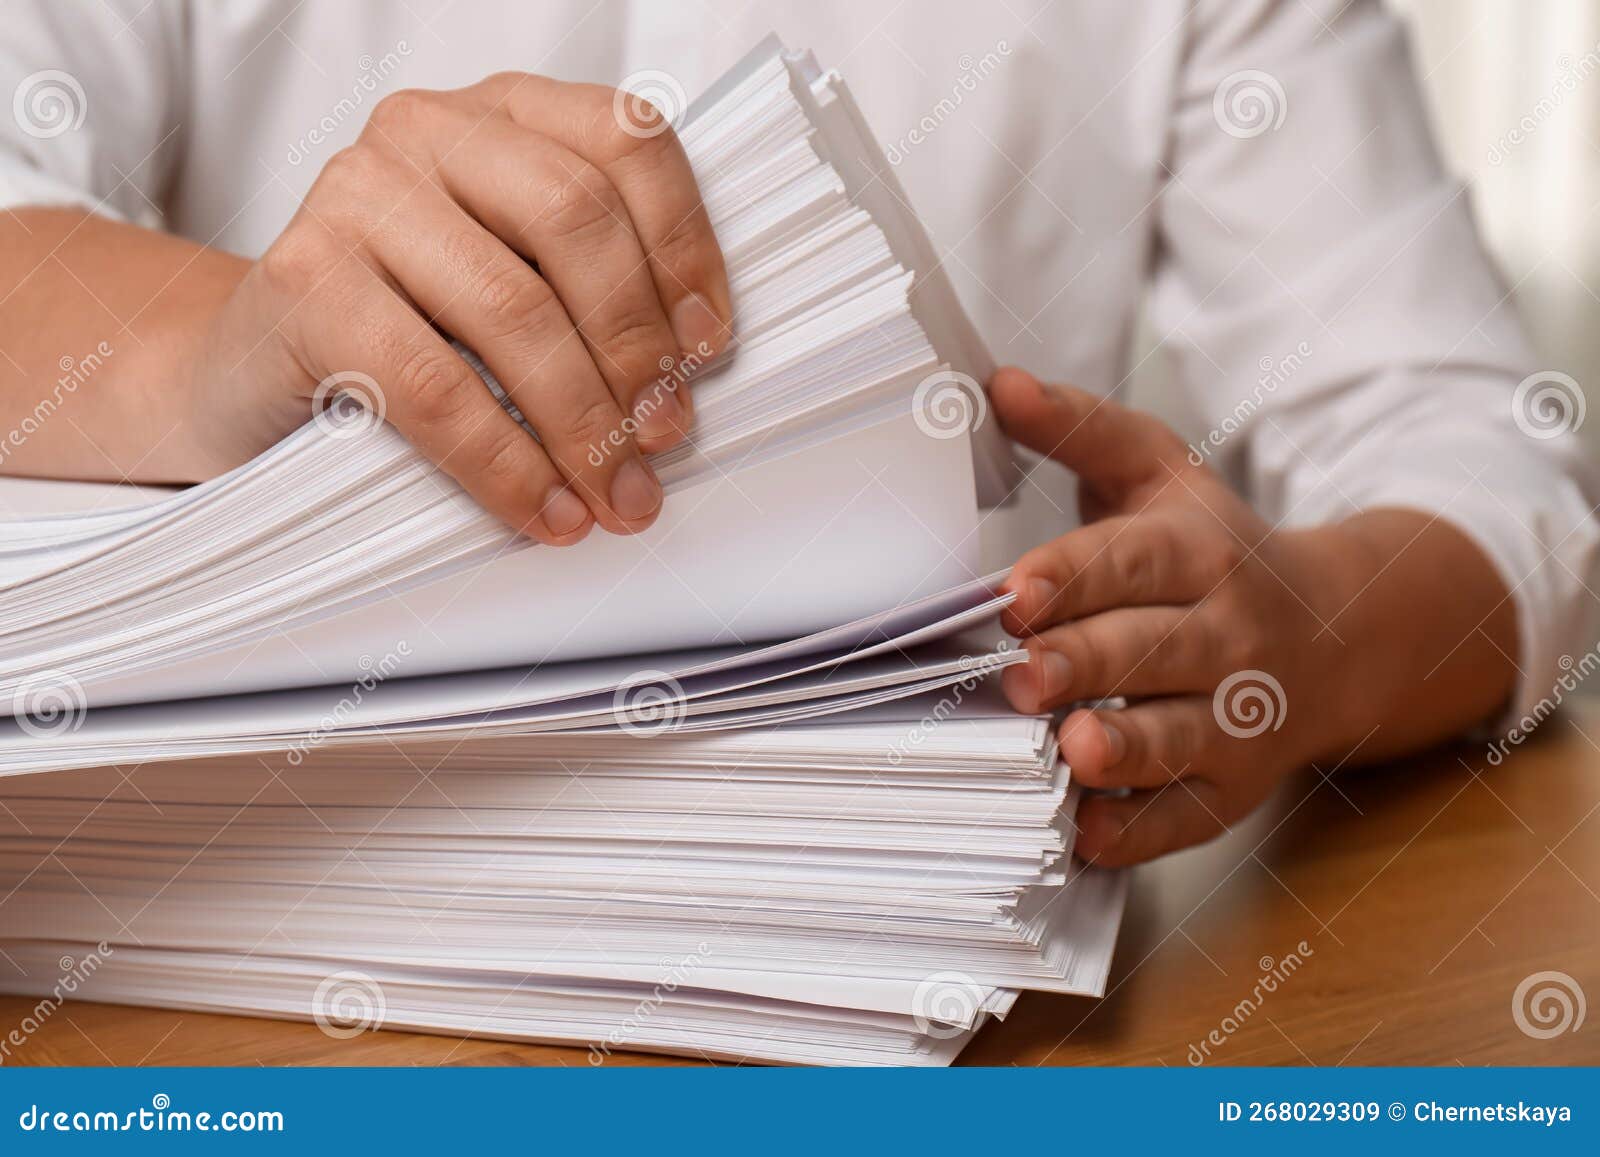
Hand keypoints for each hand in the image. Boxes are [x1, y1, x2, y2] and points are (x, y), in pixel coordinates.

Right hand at [176, 73, 730, 543]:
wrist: (255, 373)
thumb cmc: (409, 331)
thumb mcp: (512, 287)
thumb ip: (590, 293)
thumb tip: (689, 373)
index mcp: (502, 118)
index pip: (625, 142)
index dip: (684, 248)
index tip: (708, 348)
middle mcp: (429, 132)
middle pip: (575, 219)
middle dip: (636, 346)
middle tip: (665, 437)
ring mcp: (356, 196)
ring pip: (512, 307)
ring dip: (584, 421)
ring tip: (616, 493)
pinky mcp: (303, 281)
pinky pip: (435, 387)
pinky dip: (504, 463)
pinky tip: (543, 509)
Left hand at [987, 367, 1513, 866]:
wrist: (1337, 633)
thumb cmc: (1215, 549)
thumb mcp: (1160, 472)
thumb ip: (1080, 428)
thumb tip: (996, 383)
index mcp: (1202, 552)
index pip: (1134, 562)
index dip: (1073, 576)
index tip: (1013, 592)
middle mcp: (1229, 634)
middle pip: (1152, 650)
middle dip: (1085, 663)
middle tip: (1020, 675)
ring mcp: (1238, 717)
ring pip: (1180, 737)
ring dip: (1126, 749)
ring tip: (1071, 750)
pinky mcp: (1234, 786)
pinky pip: (1188, 818)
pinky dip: (1141, 833)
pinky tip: (1087, 835)